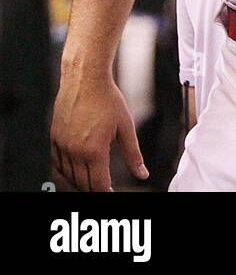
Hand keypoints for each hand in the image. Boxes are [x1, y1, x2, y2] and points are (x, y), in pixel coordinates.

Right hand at [50, 72, 147, 190]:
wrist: (85, 80)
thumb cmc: (107, 99)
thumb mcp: (126, 127)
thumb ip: (133, 154)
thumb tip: (142, 173)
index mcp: (94, 150)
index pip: (99, 183)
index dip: (106, 192)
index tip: (112, 193)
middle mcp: (75, 151)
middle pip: (83, 183)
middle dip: (94, 189)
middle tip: (104, 188)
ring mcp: (62, 146)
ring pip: (68, 176)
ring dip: (80, 182)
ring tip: (92, 181)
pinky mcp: (54, 139)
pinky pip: (57, 164)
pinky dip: (66, 172)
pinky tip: (75, 170)